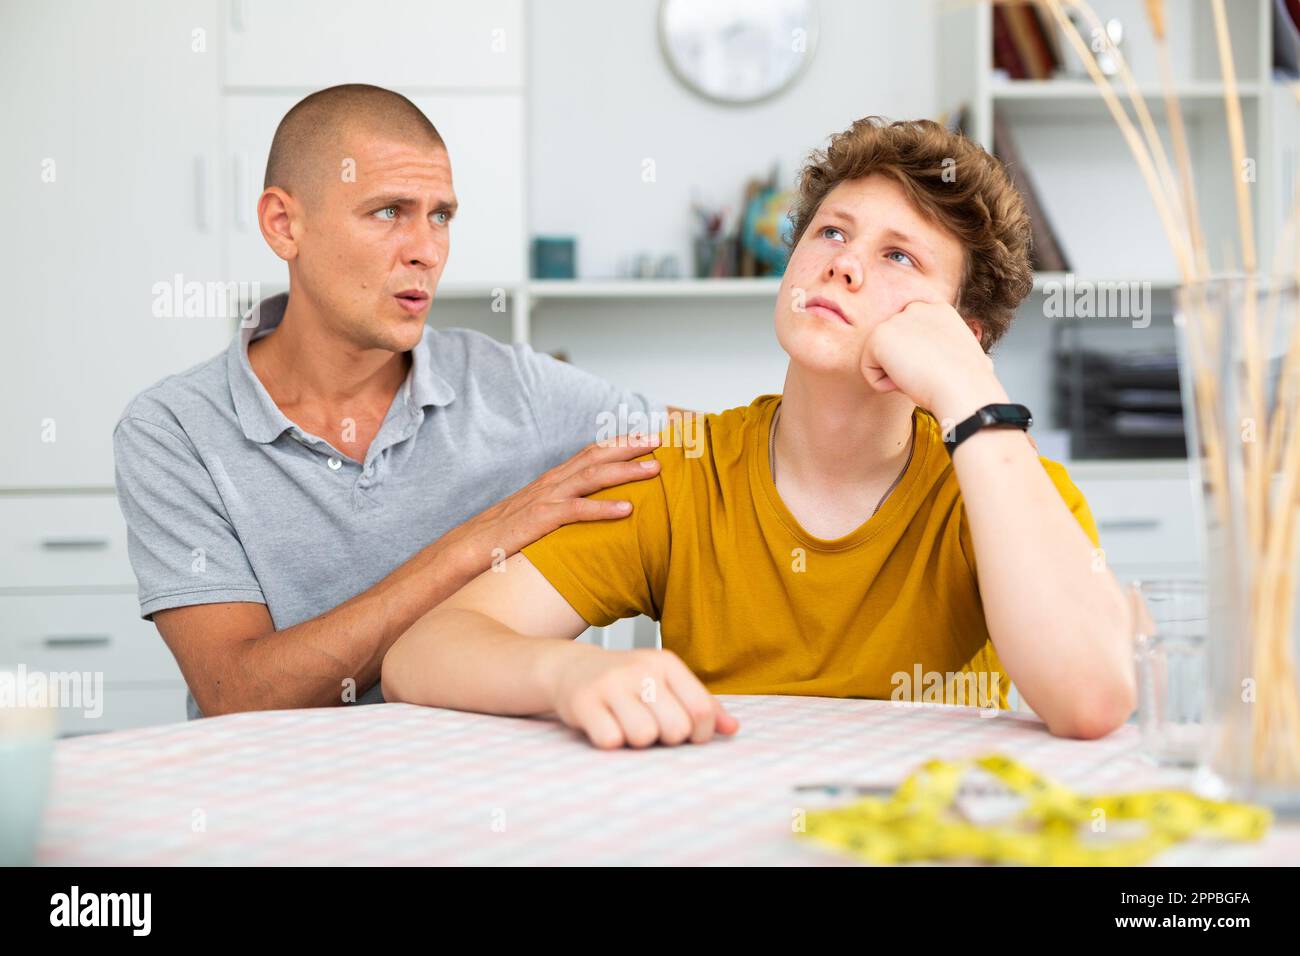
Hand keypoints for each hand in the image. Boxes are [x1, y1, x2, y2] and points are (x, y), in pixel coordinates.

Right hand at [438, 432, 662, 577]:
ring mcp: (543, 500)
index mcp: (550, 483)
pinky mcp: (537, 521)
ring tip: (654, 470)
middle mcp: (549, 484)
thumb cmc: (500, 540)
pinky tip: (627, 510)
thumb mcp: (536, 520)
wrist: (462, 553)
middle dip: (629, 447)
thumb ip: (560, 514)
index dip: (619, 444)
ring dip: (625, 471)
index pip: (589, 454)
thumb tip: (587, 519)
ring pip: (590, 477)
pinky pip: (575, 512)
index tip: (647, 438)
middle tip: (661, 442)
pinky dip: (603, 508)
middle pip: (595, 457)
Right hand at [548, 646, 739, 748]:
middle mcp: (641, 669)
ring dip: (636, 741)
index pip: (702, 711)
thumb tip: (733, 729)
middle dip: (665, 739)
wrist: (571, 669)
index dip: (699, 734)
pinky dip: (610, 741)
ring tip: (625, 725)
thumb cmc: (628, 682)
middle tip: (649, 726)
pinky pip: (611, 740)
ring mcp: (611, 684)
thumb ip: (701, 704)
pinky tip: (605, 725)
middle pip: (676, 729)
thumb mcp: (665, 683)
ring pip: (644, 737)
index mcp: (666, 663)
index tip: (686, 734)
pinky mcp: (585, 702)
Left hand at [859, 300, 1005, 420]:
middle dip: (906, 366)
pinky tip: (905, 382)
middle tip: (929, 375)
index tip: (938, 370)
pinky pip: (868, 370)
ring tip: (919, 378)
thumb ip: (954, 349)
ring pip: (879, 359)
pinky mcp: (878, 336)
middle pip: (894, 348)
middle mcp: (916, 308)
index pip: (911, 336)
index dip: (920, 360)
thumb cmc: (969, 383)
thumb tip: (978, 363)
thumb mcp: (970, 355)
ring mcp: (896, 320)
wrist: (962, 388)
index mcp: (939, 310)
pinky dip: (883, 385)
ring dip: (895, 376)